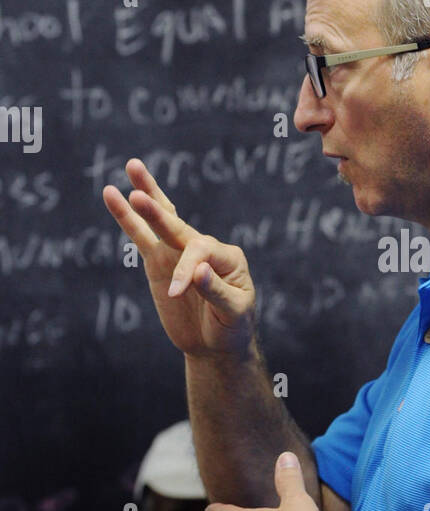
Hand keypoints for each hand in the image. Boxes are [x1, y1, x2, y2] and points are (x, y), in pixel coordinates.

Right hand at [102, 158, 256, 357]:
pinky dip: (129, 218)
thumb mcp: (234, 311)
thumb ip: (217, 291)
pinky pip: (142, 237)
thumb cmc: (232, 327)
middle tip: (137, 194)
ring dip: (146, 195)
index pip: (201, 250)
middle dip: (157, 211)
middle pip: (178, 223)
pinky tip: (114, 196)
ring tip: (132, 166)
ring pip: (162, 219)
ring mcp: (179, 252)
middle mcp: (204, 247)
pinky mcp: (159, 262)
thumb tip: (198, 271)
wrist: (216, 344)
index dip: (187, 268)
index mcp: (228, 256)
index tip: (176, 292)